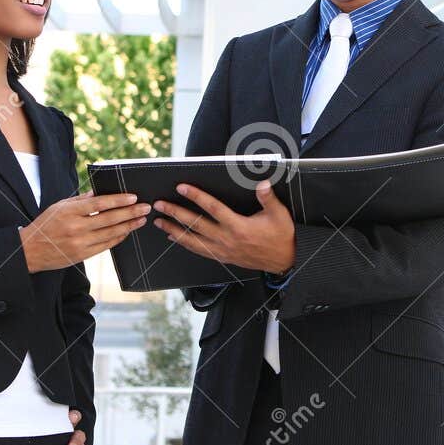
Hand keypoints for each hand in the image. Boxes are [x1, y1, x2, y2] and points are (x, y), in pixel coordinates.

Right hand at [21, 190, 148, 272]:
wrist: (30, 251)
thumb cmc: (45, 224)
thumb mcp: (59, 207)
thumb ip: (80, 200)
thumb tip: (100, 193)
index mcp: (70, 212)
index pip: (99, 204)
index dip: (118, 200)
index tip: (133, 197)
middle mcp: (76, 228)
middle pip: (109, 219)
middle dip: (131, 212)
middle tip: (145, 207)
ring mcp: (80, 243)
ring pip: (111, 233)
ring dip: (129, 226)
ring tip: (141, 219)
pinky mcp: (82, 255)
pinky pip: (106, 245)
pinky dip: (118, 237)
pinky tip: (127, 231)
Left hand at [153, 179, 295, 274]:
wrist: (284, 261)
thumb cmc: (281, 236)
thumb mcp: (279, 215)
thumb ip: (268, 198)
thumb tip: (262, 183)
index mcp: (238, 226)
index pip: (212, 208)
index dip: (196, 196)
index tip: (182, 188)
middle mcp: (227, 239)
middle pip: (196, 224)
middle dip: (175, 213)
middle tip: (160, 205)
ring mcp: (223, 250)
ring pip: (192, 240)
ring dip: (174, 230)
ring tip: (159, 222)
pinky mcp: (222, 257)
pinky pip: (199, 250)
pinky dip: (185, 243)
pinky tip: (175, 237)